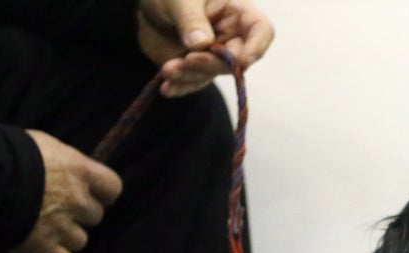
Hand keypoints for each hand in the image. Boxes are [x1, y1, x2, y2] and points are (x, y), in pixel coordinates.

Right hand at [10, 130, 122, 252]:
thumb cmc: (9, 151)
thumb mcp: (43, 145)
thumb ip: (63, 161)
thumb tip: (69, 169)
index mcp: (80, 171)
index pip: (112, 187)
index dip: (103, 193)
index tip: (93, 193)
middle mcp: (77, 201)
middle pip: (95, 215)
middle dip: (81, 214)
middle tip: (62, 209)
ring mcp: (62, 227)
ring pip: (81, 240)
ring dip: (70, 237)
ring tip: (53, 231)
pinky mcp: (44, 248)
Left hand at [137, 0, 275, 96]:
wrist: (147, 9)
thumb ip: (191, 18)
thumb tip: (203, 43)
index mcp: (236, 11)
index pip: (261, 30)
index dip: (257, 47)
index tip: (240, 60)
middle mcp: (232, 36)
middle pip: (237, 60)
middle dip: (211, 64)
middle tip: (186, 60)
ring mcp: (216, 55)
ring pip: (214, 74)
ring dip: (191, 75)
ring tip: (167, 69)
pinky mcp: (199, 69)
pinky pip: (196, 83)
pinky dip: (182, 86)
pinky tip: (167, 87)